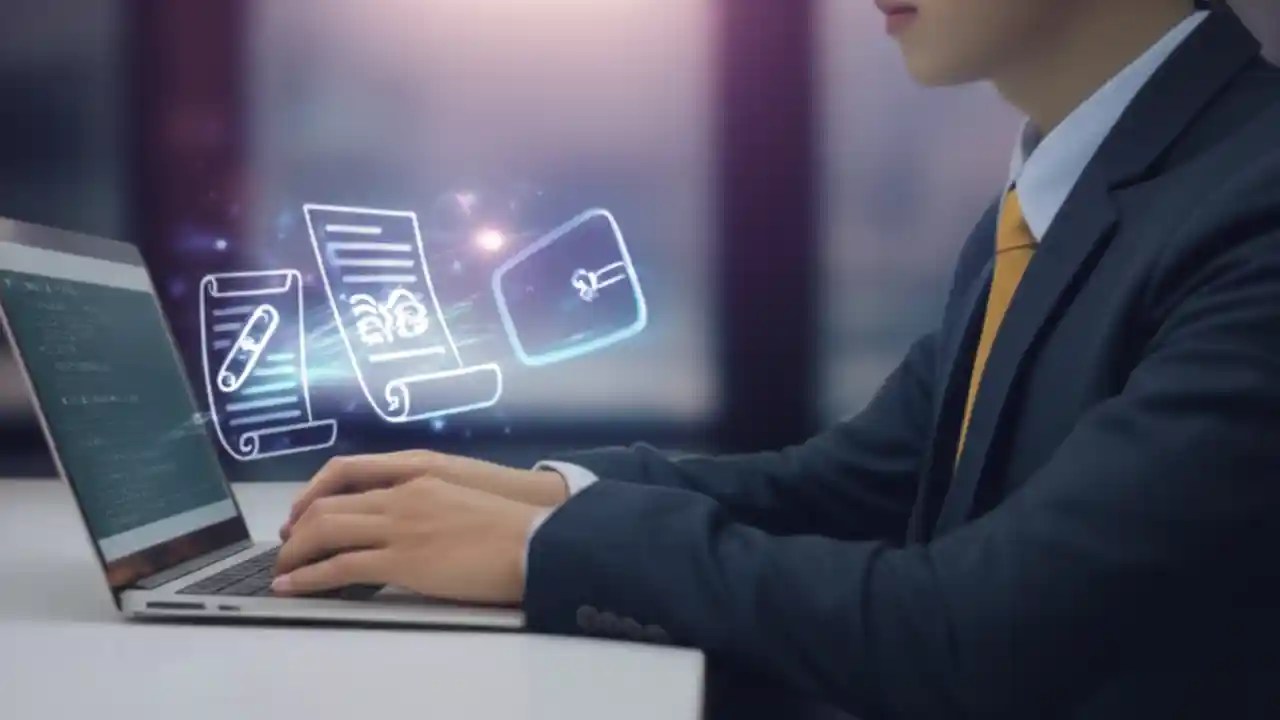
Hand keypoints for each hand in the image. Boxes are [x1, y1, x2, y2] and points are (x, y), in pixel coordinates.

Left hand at [273, 478, 541, 604]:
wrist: (534, 539)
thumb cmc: (510, 522)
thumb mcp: (461, 492)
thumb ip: (428, 497)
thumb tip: (407, 517)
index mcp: (418, 471)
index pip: (346, 471)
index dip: (314, 492)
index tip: (302, 511)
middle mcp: (402, 493)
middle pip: (328, 504)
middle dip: (298, 527)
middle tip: (286, 547)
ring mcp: (400, 525)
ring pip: (325, 531)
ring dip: (295, 553)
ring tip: (281, 571)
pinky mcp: (402, 560)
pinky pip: (340, 566)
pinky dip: (309, 577)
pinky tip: (294, 587)